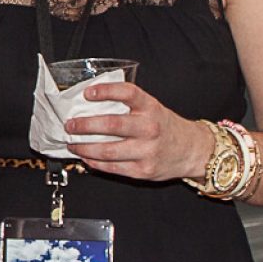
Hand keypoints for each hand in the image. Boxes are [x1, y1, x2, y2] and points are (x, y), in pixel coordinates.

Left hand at [67, 81, 214, 183]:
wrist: (192, 150)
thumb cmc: (165, 127)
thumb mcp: (152, 108)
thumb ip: (127, 105)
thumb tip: (90, 104)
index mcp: (151, 107)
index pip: (128, 93)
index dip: (105, 91)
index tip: (87, 93)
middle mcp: (150, 128)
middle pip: (112, 125)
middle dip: (84, 125)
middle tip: (70, 124)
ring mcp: (147, 151)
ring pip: (107, 150)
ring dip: (84, 147)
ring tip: (73, 143)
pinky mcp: (143, 170)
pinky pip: (112, 167)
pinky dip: (94, 162)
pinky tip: (86, 157)